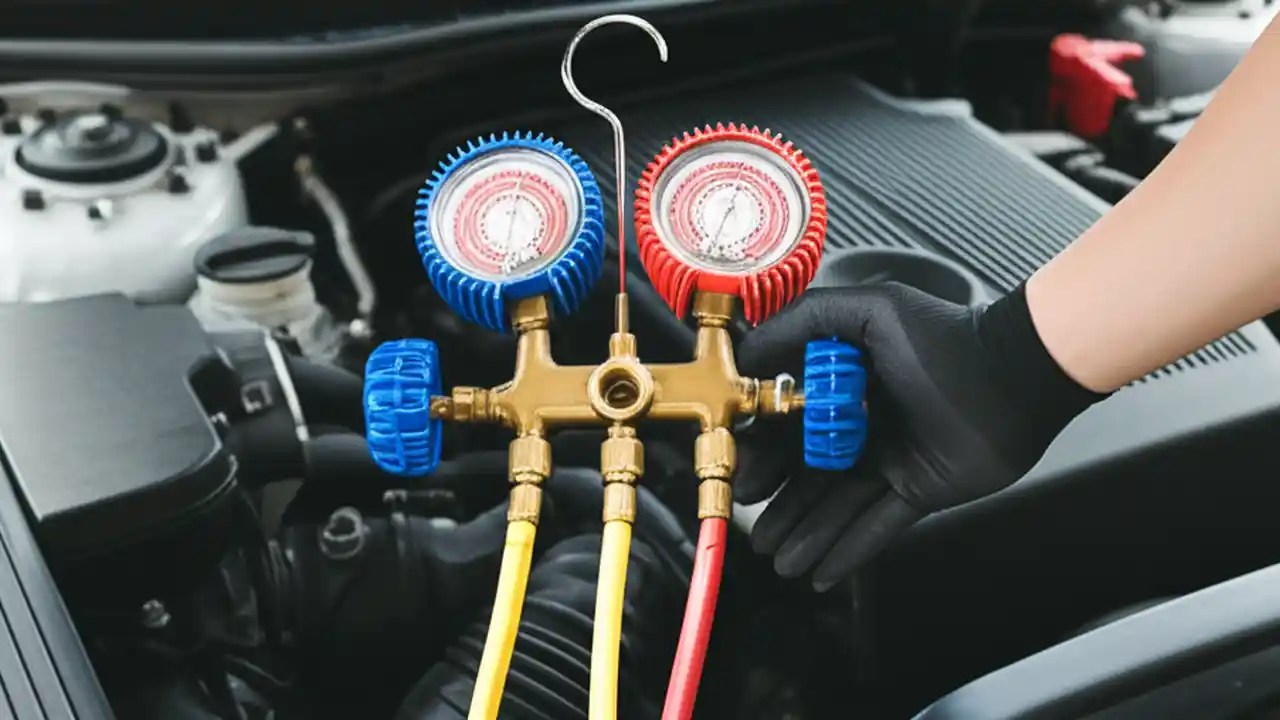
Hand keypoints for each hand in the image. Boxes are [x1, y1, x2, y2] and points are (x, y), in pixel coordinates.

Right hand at [734, 282, 1102, 589]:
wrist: (1014, 375)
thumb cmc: (946, 338)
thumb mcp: (869, 310)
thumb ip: (805, 320)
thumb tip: (750, 348)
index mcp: (844, 386)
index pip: (792, 425)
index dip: (764, 449)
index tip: (739, 466)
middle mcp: (863, 425)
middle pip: (808, 473)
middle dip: (778, 504)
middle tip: (751, 523)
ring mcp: (890, 459)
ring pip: (837, 505)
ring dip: (805, 534)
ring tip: (778, 559)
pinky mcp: (917, 490)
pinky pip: (876, 526)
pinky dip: (848, 551)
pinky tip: (819, 571)